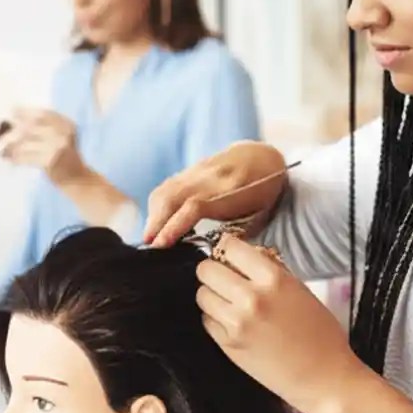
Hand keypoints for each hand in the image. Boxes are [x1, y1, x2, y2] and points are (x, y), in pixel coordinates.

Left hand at [1, 108, 86, 185]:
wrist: (79, 180)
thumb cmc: (65, 160)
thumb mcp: (60, 140)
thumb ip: (44, 130)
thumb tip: (15, 123)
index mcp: (67, 125)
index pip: (43, 114)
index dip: (26, 111)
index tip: (12, 109)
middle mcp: (64, 133)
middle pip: (32, 127)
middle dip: (14, 131)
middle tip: (2, 136)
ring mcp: (58, 147)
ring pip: (27, 143)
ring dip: (12, 148)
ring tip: (4, 151)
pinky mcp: (51, 161)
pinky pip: (27, 157)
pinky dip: (17, 159)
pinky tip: (11, 160)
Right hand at [144, 142, 288, 245]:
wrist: (263, 156)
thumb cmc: (264, 192)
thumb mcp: (260, 213)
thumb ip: (237, 232)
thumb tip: (216, 256)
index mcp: (231, 190)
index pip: (194, 207)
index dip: (174, 226)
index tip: (160, 244)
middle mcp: (211, 177)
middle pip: (172, 197)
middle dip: (155, 223)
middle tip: (148, 245)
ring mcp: (198, 170)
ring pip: (166, 190)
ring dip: (153, 214)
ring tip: (150, 236)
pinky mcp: (191, 169)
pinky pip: (168, 185)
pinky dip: (158, 204)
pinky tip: (157, 219)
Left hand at [196, 233, 359, 412]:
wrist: (324, 378)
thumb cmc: (320, 334)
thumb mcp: (299, 290)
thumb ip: (269, 270)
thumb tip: (242, 255)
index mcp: (273, 278)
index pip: (229, 246)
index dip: (226, 249)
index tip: (229, 254)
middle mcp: (251, 298)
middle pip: (206, 269)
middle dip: (213, 271)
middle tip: (225, 279)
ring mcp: (236, 323)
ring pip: (202, 295)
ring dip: (212, 295)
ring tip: (230, 303)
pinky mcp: (228, 345)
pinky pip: (207, 320)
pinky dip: (215, 319)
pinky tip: (233, 324)